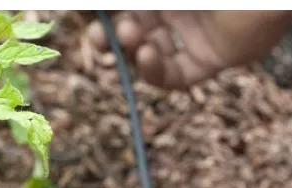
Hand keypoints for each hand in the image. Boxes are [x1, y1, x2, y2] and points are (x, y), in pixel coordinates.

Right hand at [87, 11, 291, 88]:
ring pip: (149, 54)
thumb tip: (78, 8)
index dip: (101, 18)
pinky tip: (146, 54)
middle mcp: (177, 9)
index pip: (123, 12)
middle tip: (97, 38)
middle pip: (132, 33)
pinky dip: (155, 71)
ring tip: (130, 36)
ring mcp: (195, 34)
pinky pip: (176, 76)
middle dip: (109, 37)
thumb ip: (122, 3)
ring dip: (131, 50)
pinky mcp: (213, 58)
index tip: (83, 18)